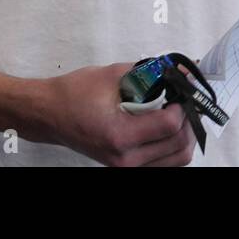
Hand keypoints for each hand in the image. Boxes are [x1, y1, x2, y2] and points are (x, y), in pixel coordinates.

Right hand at [43, 62, 197, 166]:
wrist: (50, 114)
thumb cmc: (75, 93)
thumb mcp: (113, 74)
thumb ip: (150, 73)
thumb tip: (180, 70)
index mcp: (120, 134)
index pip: (169, 125)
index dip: (182, 104)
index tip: (182, 89)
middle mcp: (125, 158)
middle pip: (178, 145)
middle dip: (189, 119)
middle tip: (187, 99)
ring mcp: (125, 168)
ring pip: (176, 159)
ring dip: (185, 135)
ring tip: (181, 112)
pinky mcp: (126, 169)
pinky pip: (163, 164)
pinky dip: (173, 147)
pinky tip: (170, 129)